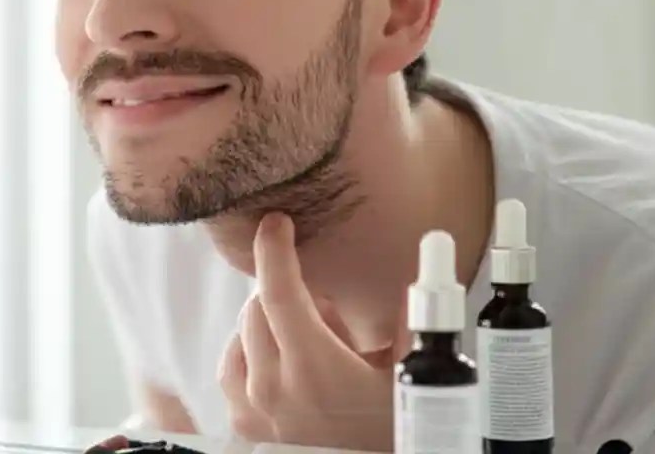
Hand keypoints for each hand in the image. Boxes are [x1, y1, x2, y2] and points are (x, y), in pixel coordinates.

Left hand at [218, 213, 402, 450]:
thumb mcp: (408, 378)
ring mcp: (251, 407)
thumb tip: (423, 268)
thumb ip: (410, 322)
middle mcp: (273, 388)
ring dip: (270, 322)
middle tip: (330, 319)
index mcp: (315, 370)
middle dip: (291, 295)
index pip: (278, 293)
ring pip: (242, 331)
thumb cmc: (388, 431)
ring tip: (311, 346)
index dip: (273, 250)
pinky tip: (280, 356)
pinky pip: (231, 363)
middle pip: (260, 306)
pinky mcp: (242, 422)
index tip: (275, 223)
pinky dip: (250, 349)